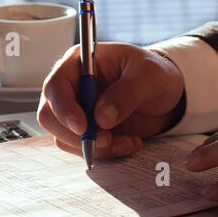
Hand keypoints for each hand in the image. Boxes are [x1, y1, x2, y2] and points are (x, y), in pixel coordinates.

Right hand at [37, 42, 185, 160]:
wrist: (166, 94)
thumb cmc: (155, 73)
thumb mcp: (149, 75)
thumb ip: (126, 93)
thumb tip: (101, 118)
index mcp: (80, 63)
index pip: (55, 86)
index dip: (63, 108)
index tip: (83, 127)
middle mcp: (72, 87)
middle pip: (50, 116)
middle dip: (76, 134)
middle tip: (108, 139)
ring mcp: (77, 111)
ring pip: (65, 137)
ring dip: (96, 147)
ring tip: (129, 141)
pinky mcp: (87, 131)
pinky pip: (82, 149)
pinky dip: (105, 153)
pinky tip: (129, 143)